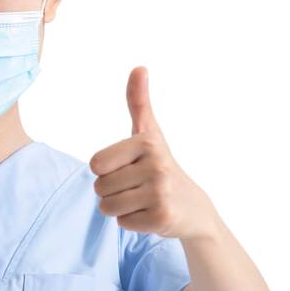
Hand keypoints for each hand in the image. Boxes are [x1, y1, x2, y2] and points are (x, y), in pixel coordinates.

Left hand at [89, 67, 218, 240]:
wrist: (194, 208)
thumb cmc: (161, 167)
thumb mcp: (150, 134)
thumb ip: (138, 102)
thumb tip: (139, 67)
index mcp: (147, 143)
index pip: (95, 164)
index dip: (106, 170)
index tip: (129, 168)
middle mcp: (156, 166)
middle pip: (99, 187)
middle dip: (112, 192)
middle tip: (137, 188)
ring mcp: (160, 193)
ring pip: (107, 207)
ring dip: (120, 208)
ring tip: (142, 200)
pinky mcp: (161, 218)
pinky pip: (122, 223)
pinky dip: (132, 222)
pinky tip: (151, 214)